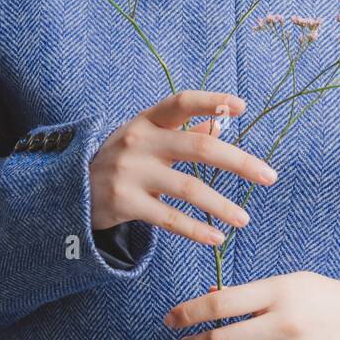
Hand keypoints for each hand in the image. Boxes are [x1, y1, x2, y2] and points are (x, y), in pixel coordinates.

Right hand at [89, 89, 278, 245]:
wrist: (70, 191)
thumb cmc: (122, 160)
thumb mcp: (146, 138)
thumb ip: (181, 132)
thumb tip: (221, 125)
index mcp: (148, 121)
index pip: (182, 102)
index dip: (211, 101)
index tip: (242, 105)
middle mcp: (139, 141)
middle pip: (197, 148)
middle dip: (238, 162)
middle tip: (269, 176)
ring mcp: (130, 172)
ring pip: (188, 188)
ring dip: (221, 205)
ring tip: (245, 219)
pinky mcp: (124, 203)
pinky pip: (168, 218)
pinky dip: (195, 229)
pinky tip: (216, 238)